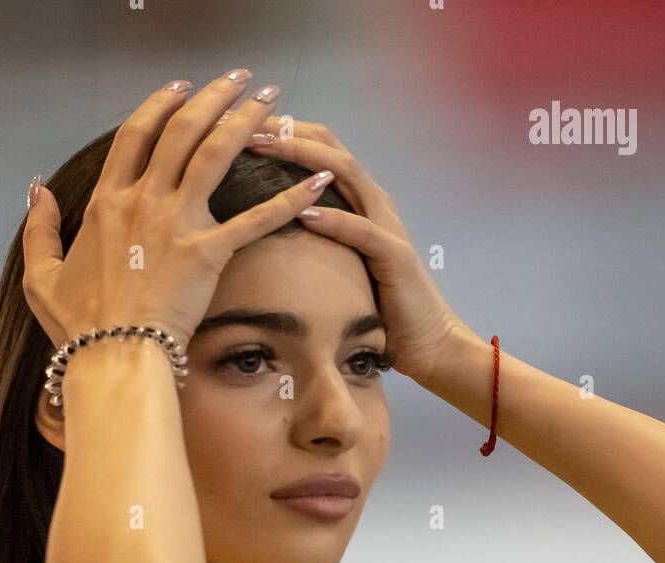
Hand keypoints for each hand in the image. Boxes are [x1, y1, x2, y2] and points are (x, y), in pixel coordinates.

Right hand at [21, 71, 334, 350]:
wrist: (112, 355)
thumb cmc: (80, 325)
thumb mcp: (42, 275)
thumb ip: (41, 228)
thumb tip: (38, 191)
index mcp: (106, 201)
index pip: (136, 134)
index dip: (161, 104)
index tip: (181, 88)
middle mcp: (143, 200)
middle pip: (181, 130)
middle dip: (214, 96)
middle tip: (240, 80)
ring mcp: (177, 224)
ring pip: (215, 153)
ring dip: (248, 120)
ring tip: (273, 102)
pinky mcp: (208, 254)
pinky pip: (255, 220)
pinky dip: (290, 199)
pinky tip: (316, 182)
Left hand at [248, 118, 478, 385]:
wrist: (426, 338)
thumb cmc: (378, 303)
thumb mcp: (339, 260)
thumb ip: (316, 237)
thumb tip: (270, 227)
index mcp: (357, 199)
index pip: (318, 147)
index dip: (281, 129)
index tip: (238, 123)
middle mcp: (372, 201)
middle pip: (328, 146)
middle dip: (286, 129)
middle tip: (244, 121)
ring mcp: (385, 224)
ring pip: (345, 173)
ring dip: (302, 156)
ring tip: (266, 147)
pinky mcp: (394, 256)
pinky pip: (362, 231)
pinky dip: (333, 218)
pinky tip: (304, 212)